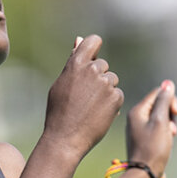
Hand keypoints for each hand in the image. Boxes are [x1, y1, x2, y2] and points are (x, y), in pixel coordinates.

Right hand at [44, 35, 123, 158]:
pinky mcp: (116, 98)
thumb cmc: (59, 111)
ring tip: (89, 107)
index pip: (93, 41)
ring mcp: (106, 84)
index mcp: (76, 64)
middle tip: (83, 97)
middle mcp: (92, 70)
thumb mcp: (61, 83)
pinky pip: (117, 94)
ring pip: (111, 80)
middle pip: (103, 65)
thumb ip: (73, 62)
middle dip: (97, 77)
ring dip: (105, 90)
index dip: (94, 48)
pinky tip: (98, 114)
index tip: (91, 59)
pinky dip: (111, 103)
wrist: (65, 138)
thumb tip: (79, 39)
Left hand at [127, 80, 176, 176]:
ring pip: (161, 117)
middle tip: (172, 127)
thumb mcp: (160, 122)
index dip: (171, 100)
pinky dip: (166, 132)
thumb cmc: (153, 148)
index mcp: (137, 111)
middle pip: (159, 104)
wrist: (145, 173)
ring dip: (170, 124)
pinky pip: (159, 128)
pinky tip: (168, 141)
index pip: (158, 93)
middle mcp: (135, 118)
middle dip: (171, 113)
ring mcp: (139, 128)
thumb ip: (164, 101)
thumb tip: (167, 83)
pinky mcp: (144, 138)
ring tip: (170, 136)